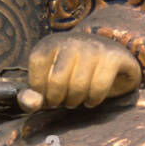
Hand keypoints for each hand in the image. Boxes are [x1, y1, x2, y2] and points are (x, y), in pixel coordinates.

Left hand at [18, 31, 140, 111]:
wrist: (113, 59)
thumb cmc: (74, 74)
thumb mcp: (47, 82)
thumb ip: (31, 96)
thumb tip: (32, 104)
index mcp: (49, 44)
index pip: (36, 76)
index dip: (41, 94)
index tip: (48, 96)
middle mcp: (70, 40)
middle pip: (57, 82)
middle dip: (59, 100)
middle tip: (64, 100)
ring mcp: (93, 46)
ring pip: (78, 86)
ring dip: (76, 101)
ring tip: (77, 99)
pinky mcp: (112, 56)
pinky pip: (98, 87)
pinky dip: (94, 100)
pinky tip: (92, 99)